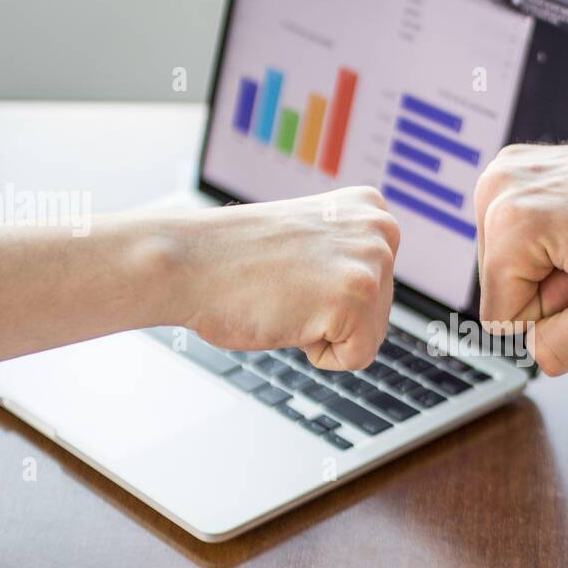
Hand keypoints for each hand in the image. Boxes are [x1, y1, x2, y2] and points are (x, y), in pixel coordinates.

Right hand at [173, 186, 399, 369]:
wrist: (187, 263)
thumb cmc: (235, 260)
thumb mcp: (311, 239)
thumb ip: (347, 253)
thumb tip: (368, 288)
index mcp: (370, 209)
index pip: (378, 285)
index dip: (331, 295)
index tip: (294, 271)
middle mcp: (379, 227)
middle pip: (379, 313)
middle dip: (332, 316)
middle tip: (287, 288)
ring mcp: (371, 260)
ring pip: (370, 336)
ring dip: (325, 332)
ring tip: (287, 297)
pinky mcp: (357, 297)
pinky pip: (356, 358)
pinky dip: (319, 354)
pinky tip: (290, 315)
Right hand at [474, 114, 567, 373]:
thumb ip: (560, 350)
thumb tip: (529, 350)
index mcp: (511, 222)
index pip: (499, 316)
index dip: (549, 316)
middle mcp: (496, 190)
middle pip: (499, 288)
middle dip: (547, 289)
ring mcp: (503, 173)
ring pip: (505, 265)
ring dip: (548, 268)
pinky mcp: (513, 170)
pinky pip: (513, 238)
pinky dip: (547, 242)